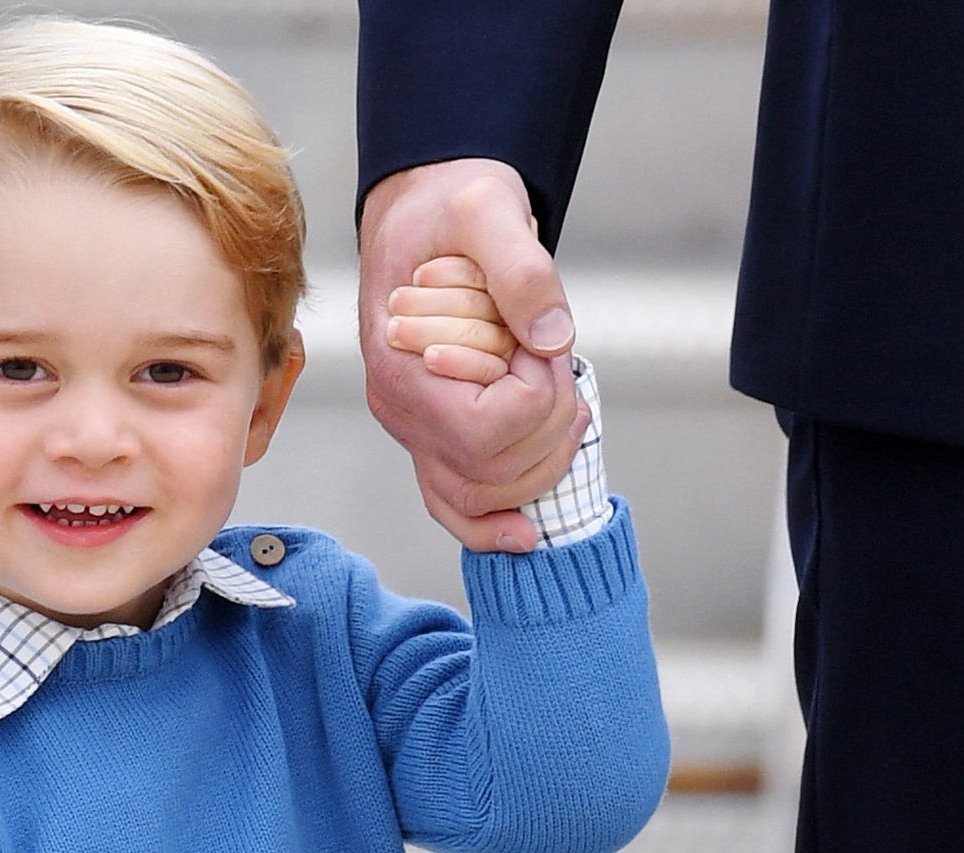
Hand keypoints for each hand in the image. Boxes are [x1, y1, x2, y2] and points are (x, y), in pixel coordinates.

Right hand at [358, 158, 586, 551]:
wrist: (426, 208)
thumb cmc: (450, 208)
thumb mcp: (488, 209)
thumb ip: (521, 268)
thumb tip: (553, 337)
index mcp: (402, 362)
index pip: (485, 427)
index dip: (537, 395)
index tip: (543, 341)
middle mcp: (400, 408)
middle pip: (491, 469)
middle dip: (549, 424)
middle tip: (557, 360)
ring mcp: (414, 427)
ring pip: (482, 493)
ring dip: (542, 459)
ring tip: (563, 397)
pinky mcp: (433, 431)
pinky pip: (453, 501)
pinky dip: (488, 525)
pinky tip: (524, 533)